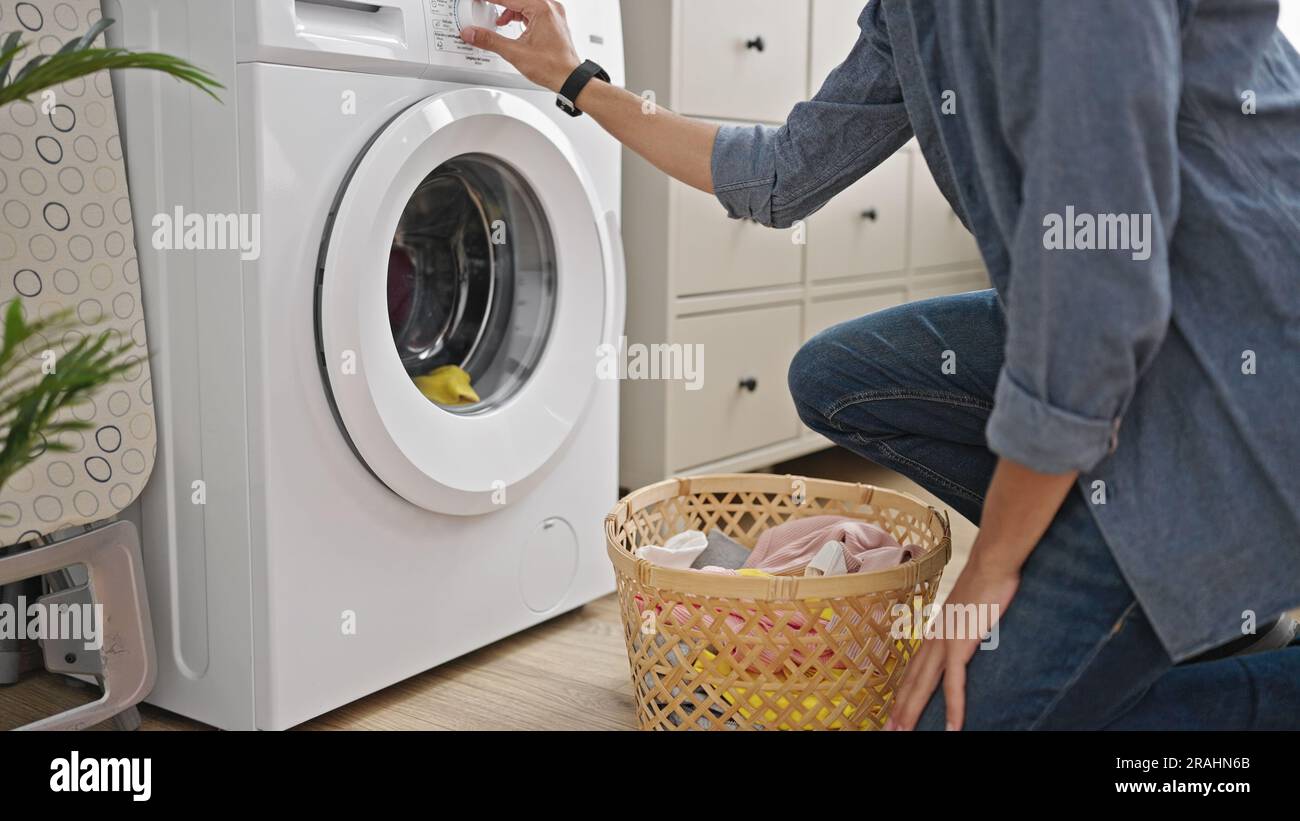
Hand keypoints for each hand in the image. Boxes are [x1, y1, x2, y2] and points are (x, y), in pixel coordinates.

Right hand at [460, 0, 581, 91]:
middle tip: (486, 6)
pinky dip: (521, 16)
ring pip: (526, 4)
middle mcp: (550, 8)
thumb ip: (490, 40)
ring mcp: (554, 14)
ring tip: (499, 23)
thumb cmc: (553, 67)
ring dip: (510, 11)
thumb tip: (472, 33)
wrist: (569, 79)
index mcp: (542, 9)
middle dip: (500, 4)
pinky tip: (513, 26)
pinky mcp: (554, 22)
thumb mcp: (515, 53)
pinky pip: (534, 11)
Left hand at [884, 552, 1020, 730]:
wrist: (990, 565)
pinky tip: (952, 728)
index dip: (904, 691)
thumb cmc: (985, 583)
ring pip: (924, 686)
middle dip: (900, 708)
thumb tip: (968, 634)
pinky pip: (955, 684)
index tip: (895, 709)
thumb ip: (963, 626)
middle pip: (912, 681)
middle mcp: (933, 639)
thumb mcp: (969, 610)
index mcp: (934, 632)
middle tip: (889, 730)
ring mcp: (944, 643)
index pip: (914, 668)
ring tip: (903, 733)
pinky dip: (953, 708)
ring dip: (913, 712)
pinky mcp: (959, 645)